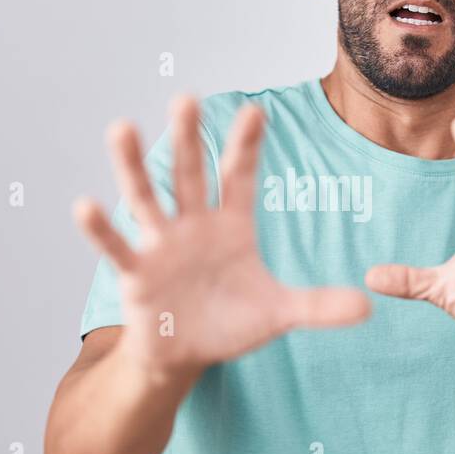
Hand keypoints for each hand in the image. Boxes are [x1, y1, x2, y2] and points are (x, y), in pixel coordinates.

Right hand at [73, 96, 370, 374]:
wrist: (186, 355)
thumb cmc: (230, 324)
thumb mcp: (278, 315)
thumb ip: (318, 306)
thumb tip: (369, 307)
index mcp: (230, 226)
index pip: (239, 178)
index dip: (246, 147)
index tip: (256, 110)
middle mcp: (193, 225)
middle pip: (190, 175)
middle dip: (189, 139)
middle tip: (186, 98)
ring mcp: (161, 245)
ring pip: (146, 197)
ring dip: (133, 166)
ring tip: (120, 128)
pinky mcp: (136, 273)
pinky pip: (117, 247)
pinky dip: (102, 229)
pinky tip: (85, 205)